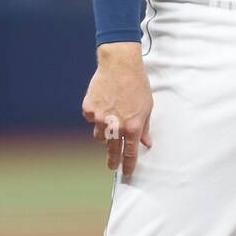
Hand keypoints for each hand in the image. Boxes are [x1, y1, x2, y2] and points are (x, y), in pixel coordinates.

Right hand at [82, 43, 152, 175]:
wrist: (120, 64)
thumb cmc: (137, 84)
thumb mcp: (147, 107)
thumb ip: (144, 127)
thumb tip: (146, 143)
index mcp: (132, 127)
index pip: (130, 153)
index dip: (129, 165)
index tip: (128, 172)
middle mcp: (115, 125)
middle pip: (112, 151)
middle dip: (113, 161)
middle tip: (112, 166)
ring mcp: (99, 117)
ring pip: (99, 136)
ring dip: (104, 135)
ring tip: (109, 124)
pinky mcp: (89, 108)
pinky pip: (91, 118)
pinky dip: (96, 116)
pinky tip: (102, 104)